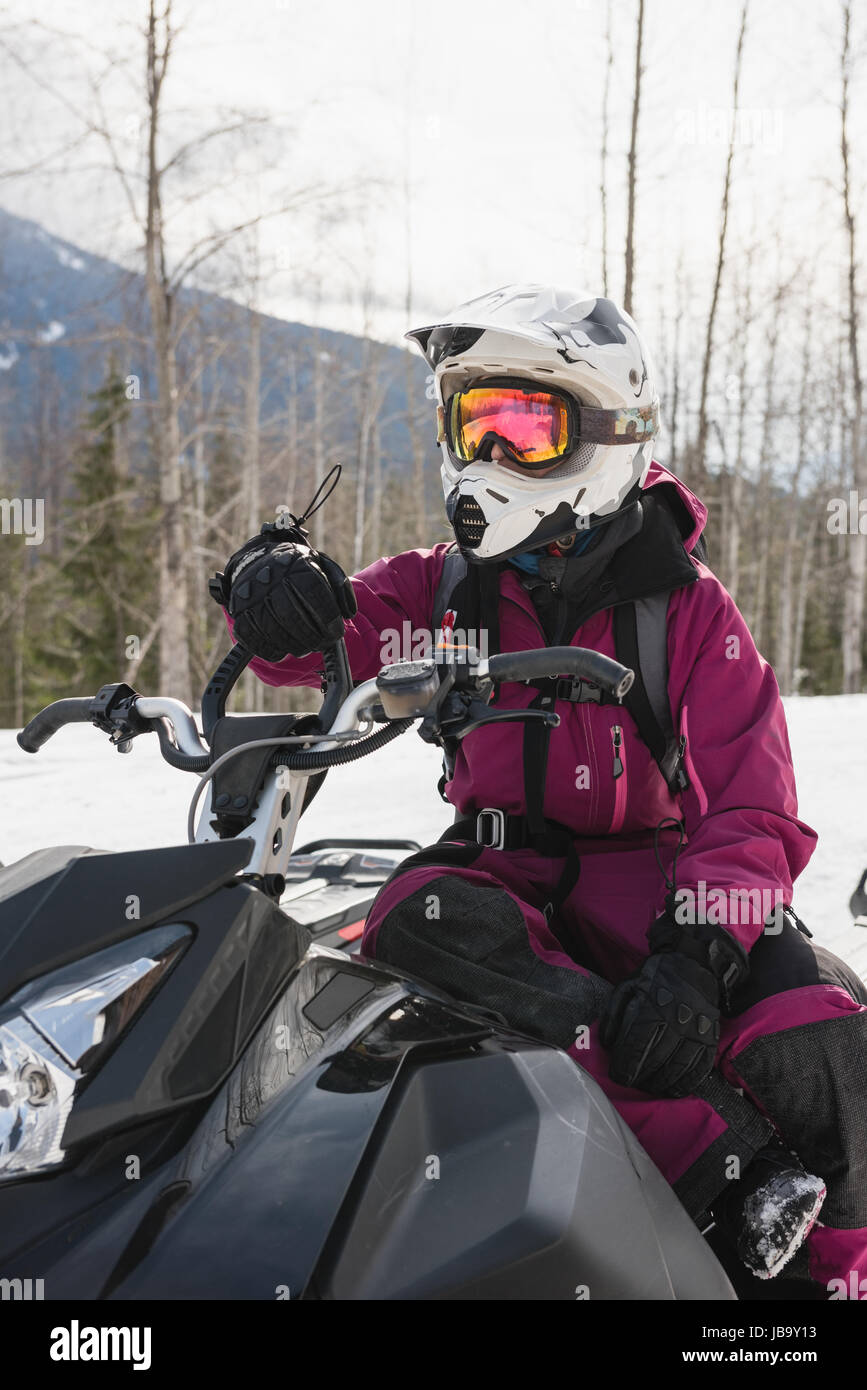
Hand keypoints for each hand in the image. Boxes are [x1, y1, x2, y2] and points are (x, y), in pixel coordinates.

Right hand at [211, 524, 356, 661]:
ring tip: (306, 648)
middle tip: (322, 644)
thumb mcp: (322, 566)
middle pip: (291, 614)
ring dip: (294, 645)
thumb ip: (340, 586)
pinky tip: (283, 651)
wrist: (259, 561)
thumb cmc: (298, 571)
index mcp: (295, 564)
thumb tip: (348, 612)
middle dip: (312, 635)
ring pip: (272, 628)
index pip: (313, 592)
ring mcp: (251, 596)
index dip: (327, 617)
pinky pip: (251, 637)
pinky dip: (270, 649)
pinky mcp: (238, 612)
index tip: (335, 632)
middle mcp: (270, 577)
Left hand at [600, 950, 720, 1096]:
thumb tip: (607, 1045)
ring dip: (662, 1083)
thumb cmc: (656, 978)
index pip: (636, 1046)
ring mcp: (696, 1030)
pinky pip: (700, 1067)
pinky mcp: (710, 1037)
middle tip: (631, 1082)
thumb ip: (614, 1015)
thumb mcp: (628, 987)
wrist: (694, 964)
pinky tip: (675, 1088)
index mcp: (653, 1007)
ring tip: (650, 1086)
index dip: (625, 1067)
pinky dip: (687, 1082)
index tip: (618, 1076)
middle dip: (640, 1077)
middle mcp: (677, 1021)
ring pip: (678, 1068)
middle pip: (656, 1061)